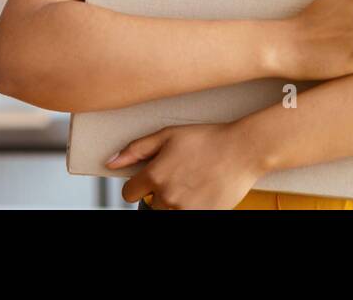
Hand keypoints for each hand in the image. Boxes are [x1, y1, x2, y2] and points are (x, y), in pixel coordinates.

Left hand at [106, 121, 265, 209]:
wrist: (243, 150)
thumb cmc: (207, 139)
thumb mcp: (168, 135)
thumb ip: (136, 149)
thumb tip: (110, 162)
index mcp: (155, 175)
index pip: (128, 194)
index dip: (139, 185)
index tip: (151, 179)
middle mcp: (166, 196)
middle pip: (150, 204)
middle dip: (161, 192)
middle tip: (182, 175)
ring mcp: (184, 210)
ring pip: (168, 211)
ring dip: (176, 201)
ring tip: (194, 183)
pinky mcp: (201, 217)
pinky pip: (186, 216)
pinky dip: (192, 206)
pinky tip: (202, 192)